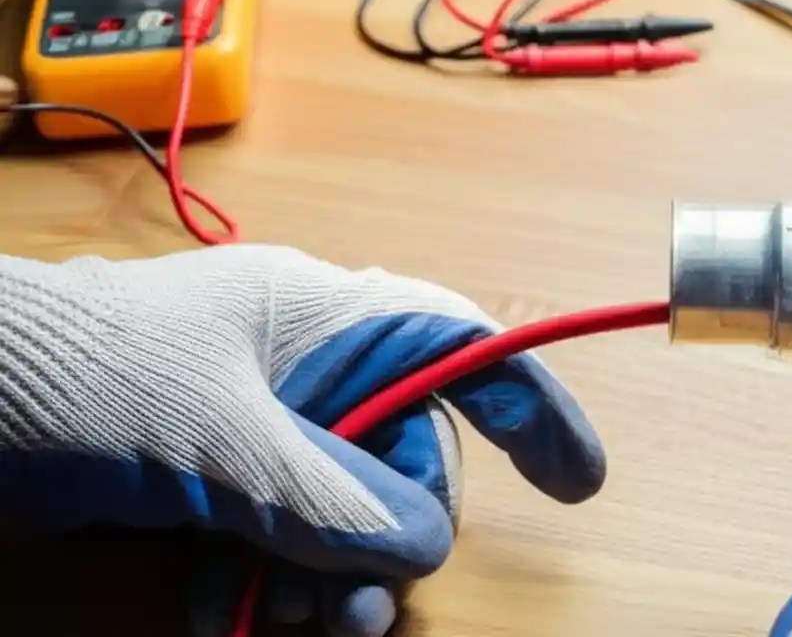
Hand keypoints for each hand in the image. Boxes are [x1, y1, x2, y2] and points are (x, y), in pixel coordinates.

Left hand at [0, 245, 604, 635]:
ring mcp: (265, 418)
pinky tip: (233, 615)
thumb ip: (325, 493)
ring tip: (303, 626)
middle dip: (395, 538)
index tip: (578, 483)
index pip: (460, 344)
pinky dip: (271, 578)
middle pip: (407, 455)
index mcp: (325, 317)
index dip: (531, 405)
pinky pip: (283, 530)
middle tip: (365, 614)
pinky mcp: (220, 467)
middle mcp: (309, 364)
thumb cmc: (82, 377)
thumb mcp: (212, 440)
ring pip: (346, 505)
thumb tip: (422, 547)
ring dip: (334, 574)